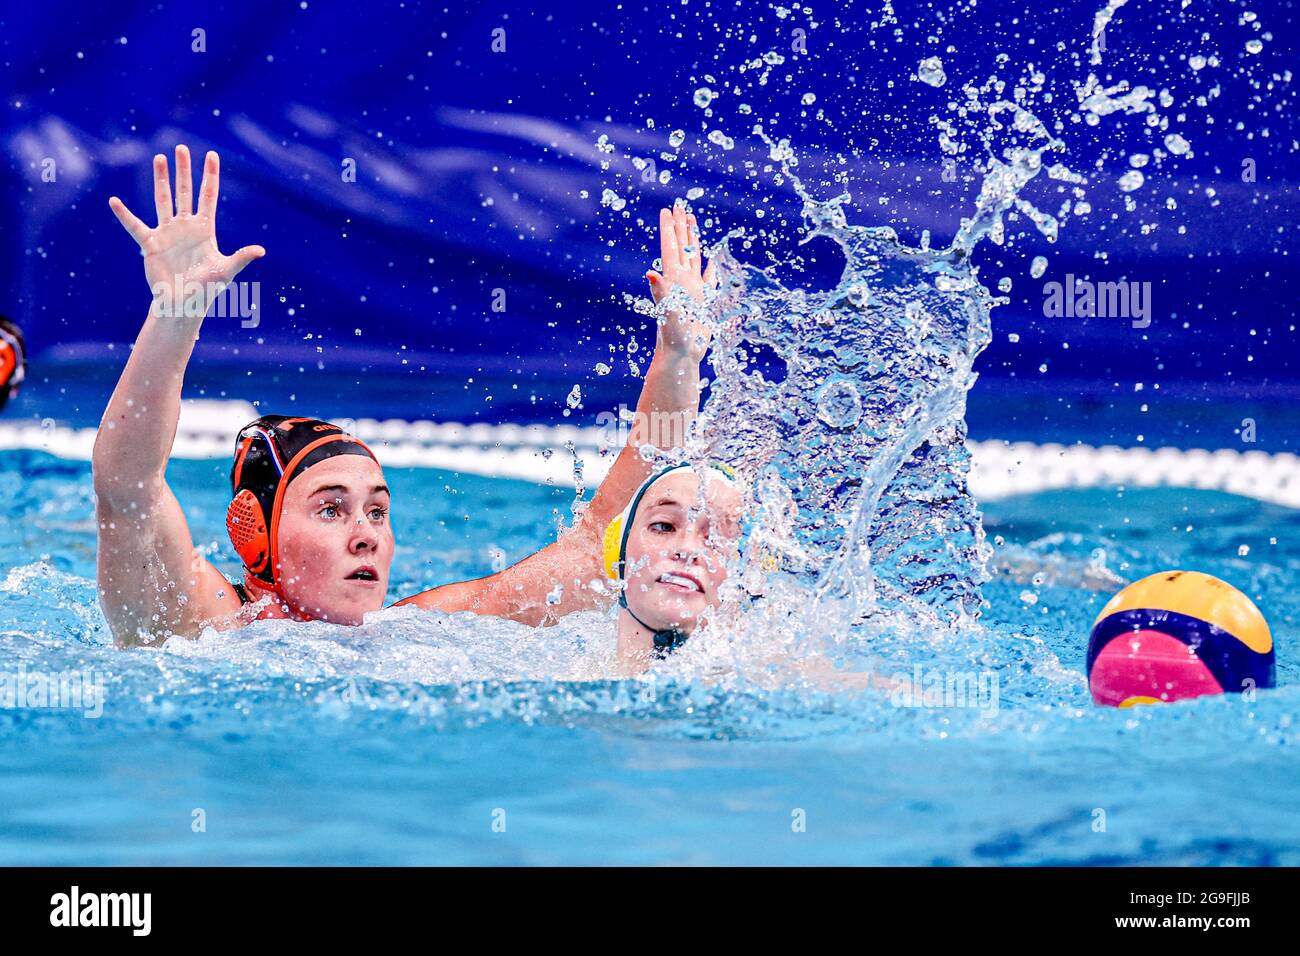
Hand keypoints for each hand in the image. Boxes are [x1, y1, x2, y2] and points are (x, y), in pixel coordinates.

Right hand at [109, 145, 264, 318]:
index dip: (210, 176)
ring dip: (161, 179)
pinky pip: (134, 226)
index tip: (211, 154)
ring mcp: (167, 233)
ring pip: (163, 200)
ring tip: (159, 159)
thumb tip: (261, 250)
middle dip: (184, 170)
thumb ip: (241, 258)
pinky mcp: (150, 244)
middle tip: (181, 147)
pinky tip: (114, 202)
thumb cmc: (207, 289)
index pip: (208, 196)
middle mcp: (186, 226)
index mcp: (205, 229)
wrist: (184, 304)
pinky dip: (124, 215)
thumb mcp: (225, 271)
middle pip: (185, 191)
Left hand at [645, 205, 715, 361]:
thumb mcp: (667, 310)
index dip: (669, 229)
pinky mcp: (702, 300)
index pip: (670, 248)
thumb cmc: (673, 336)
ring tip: (691, 221)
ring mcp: (692, 289)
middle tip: (679, 206)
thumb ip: (660, 290)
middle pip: (681, 247)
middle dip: (680, 227)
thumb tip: (650, 272)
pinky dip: (711, 265)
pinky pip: (708, 277)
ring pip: (693, 257)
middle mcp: (681, 281)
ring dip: (692, 239)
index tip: (668, 210)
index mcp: (673, 280)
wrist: (681, 355)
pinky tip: (713, 258)